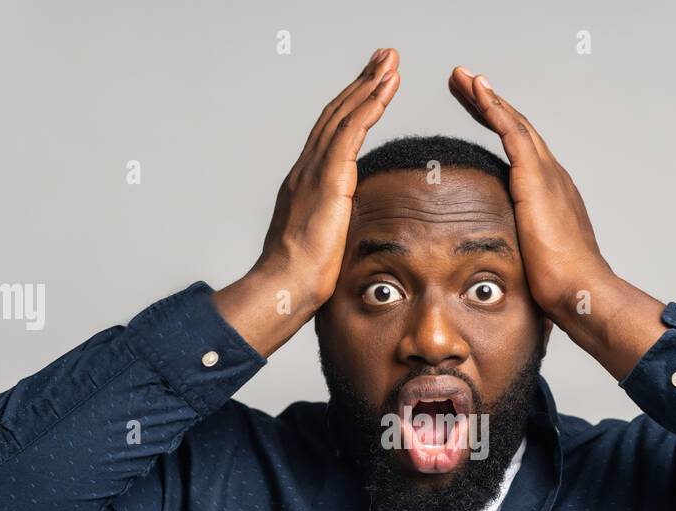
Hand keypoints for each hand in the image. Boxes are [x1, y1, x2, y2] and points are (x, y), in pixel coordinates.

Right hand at [214, 49, 400, 356]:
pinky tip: (384, 89)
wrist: (285, 286)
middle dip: (362, 84)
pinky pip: (350, 132)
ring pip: (344, 115)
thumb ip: (339, 231)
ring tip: (390, 62)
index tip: (372, 87)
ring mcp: (314, 172)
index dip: (353, 108)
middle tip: (383, 59)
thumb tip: (353, 235)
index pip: (332, 135)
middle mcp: (307, 170)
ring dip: (369, 85)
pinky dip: (368, 107)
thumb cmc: (302, 280)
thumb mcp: (326, 247)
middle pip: (336, 114)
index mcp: (307, 185)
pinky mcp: (327, 179)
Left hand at [447, 66, 665, 378]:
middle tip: (465, 82)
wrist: (578, 292)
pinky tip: (477, 90)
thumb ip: (515, 250)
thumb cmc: (558, 290)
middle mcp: (552, 177)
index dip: (499, 128)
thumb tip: (495, 268)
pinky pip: (512, 132)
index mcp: (549, 195)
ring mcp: (547, 175)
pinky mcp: (537, 179)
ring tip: (463, 77)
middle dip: (489, 103)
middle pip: (517, 128)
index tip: (478, 111)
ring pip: (514, 122)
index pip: (520, 152)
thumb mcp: (529, 261)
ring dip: (486, 97)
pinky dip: (493, 108)